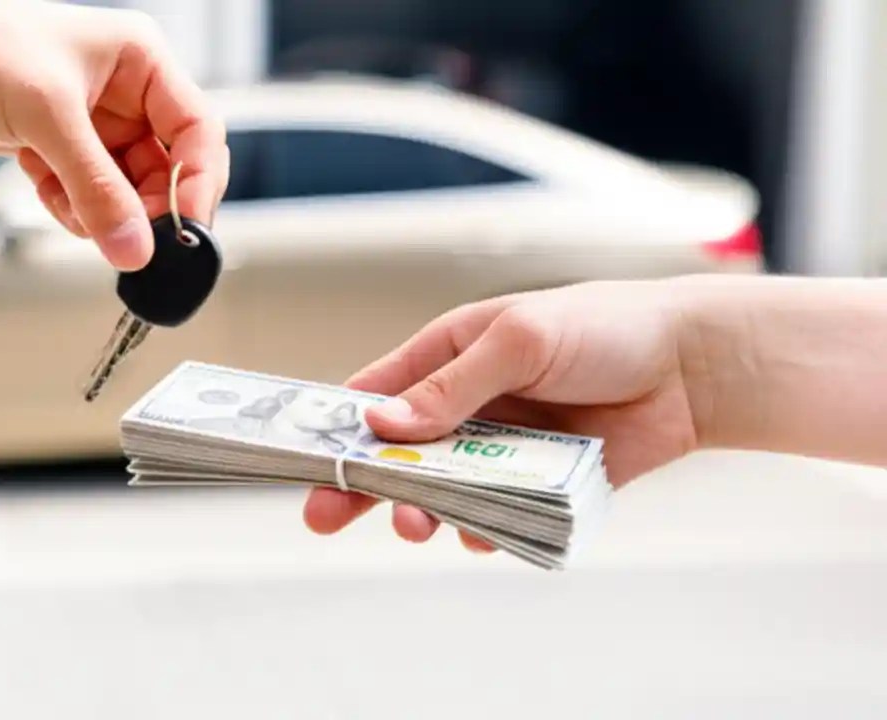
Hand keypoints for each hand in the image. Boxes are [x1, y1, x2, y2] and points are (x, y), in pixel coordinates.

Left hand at [0, 1, 227, 269]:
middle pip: (166, 168)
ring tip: (66, 202)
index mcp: (139, 60)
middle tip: (124, 236)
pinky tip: (43, 189)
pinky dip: (71, 206)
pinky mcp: (62, 147)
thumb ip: (97, 188)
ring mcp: (94, 122)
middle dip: (142, 206)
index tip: (183, 227)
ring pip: (126, 190)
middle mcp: (125, 91)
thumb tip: (136, 248)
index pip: (196, 130)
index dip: (198, 182)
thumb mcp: (45, 119)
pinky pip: (89, 195)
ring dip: (100, 211)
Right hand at [303, 280, 702, 552]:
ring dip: (423, 510)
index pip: (375, 392)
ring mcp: (500, 446)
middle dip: (361, 484)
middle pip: (396, 451)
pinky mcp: (536, 482)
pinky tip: (485, 532)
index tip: (303, 461)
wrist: (694, 369)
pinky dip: (483, 529)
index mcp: (448, 354)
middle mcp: (467, 404)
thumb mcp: (520, 342)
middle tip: (325, 518)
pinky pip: (495, 514)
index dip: (336, 426)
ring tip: (419, 526)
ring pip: (441, 490)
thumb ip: (452, 387)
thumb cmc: (607, 328)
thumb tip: (382, 423)